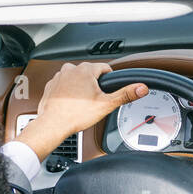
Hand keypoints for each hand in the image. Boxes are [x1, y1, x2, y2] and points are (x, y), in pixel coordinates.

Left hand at [17, 62, 147, 161]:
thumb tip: (142, 88)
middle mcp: (70, 69)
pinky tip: (70, 104)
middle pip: (90, 74)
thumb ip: (125, 94)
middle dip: (94, 86)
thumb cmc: (75, 115)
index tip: (107, 91)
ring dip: (80, 88)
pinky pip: (64, 86)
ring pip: (76, 79)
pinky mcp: (51, 86)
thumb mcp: (106, 105)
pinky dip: (68, 93)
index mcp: (85, 69)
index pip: (105, 68)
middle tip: (94, 101)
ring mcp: (58, 77)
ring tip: (81, 104)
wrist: (52, 125)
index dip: (109, 80)